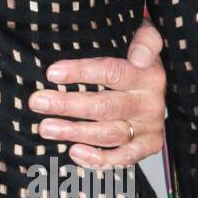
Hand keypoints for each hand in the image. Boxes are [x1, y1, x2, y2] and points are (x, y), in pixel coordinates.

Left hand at [28, 19, 165, 165]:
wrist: (161, 86)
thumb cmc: (138, 61)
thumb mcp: (145, 39)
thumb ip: (145, 40)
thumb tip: (139, 56)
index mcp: (149, 76)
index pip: (112, 73)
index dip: (81, 72)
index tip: (51, 73)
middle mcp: (150, 104)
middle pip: (105, 106)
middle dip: (67, 105)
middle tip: (37, 101)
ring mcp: (149, 128)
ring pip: (109, 134)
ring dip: (75, 132)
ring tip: (45, 127)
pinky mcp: (147, 146)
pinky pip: (122, 158)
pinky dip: (98, 159)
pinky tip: (73, 151)